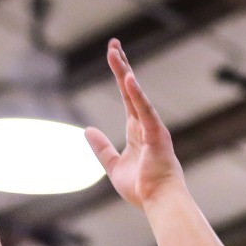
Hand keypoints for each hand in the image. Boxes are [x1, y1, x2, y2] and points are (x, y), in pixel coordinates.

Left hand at [84, 40, 181, 207]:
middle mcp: (146, 124)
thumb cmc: (142, 188)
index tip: (114, 54)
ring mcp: (152, 128)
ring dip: (125, 73)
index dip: (120, 75)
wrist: (159, 202)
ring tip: (115, 53)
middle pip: (131, 88)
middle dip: (122, 65)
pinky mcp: (157, 135)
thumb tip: (86, 131)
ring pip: (137, 95)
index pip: (127, 96)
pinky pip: (145, 111)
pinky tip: (129, 79)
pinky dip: (138, 95)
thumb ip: (101, 147)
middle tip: (113, 43)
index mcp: (137, 129)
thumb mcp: (113, 166)